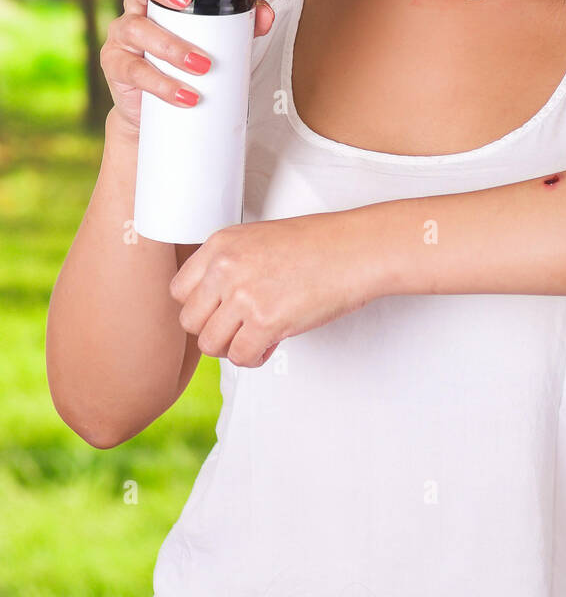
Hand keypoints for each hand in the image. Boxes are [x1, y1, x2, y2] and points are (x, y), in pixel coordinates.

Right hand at [101, 0, 274, 139]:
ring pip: (136, 27)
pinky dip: (163, 83)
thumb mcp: (220, 39)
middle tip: (186, 0)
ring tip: (202, 66)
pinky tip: (186, 95)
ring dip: (171, 46)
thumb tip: (266, 14)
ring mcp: (123, 34)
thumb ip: (245, 23)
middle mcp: (137, 4)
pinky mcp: (116, 66)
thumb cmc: (190, 62)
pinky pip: (134, 70)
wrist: (157, 111)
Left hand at [167, 212, 378, 367]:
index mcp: (221, 244)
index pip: (179, 290)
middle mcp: (226, 267)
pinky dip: (254, 357)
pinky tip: (270, 344)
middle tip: (238, 328)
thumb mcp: (261, 239)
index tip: (217, 311)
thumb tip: (214, 301)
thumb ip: (231, 265)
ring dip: (232, 346)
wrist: (357, 249)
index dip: (199, 306)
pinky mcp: (266, 321)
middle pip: (189, 320)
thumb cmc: (320, 244)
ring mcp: (244, 295)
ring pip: (210, 344)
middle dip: (214, 330)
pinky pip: (240, 357)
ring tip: (256, 337)